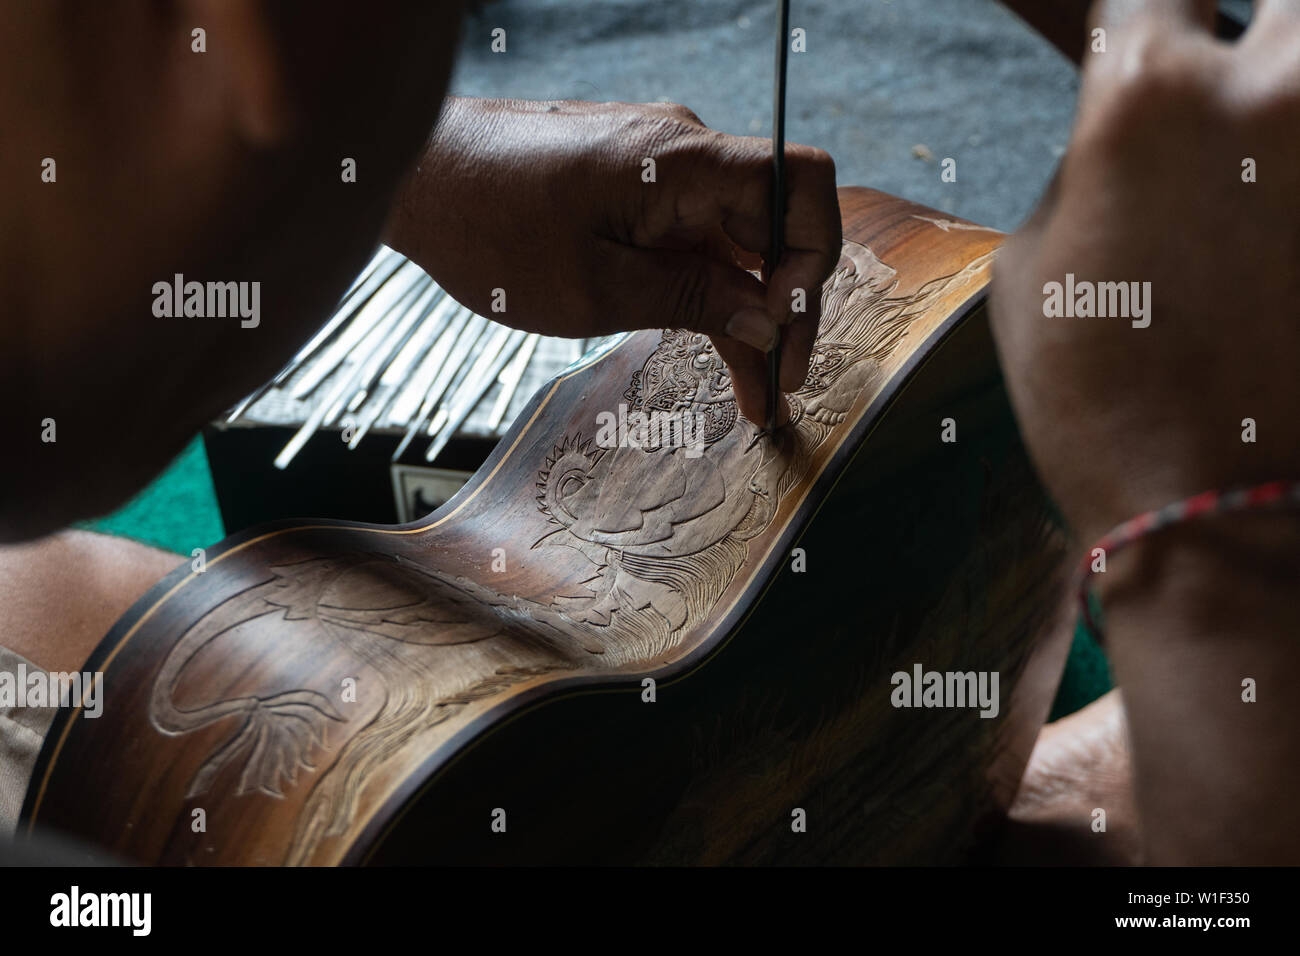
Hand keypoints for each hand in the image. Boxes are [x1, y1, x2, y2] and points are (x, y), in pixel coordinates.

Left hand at [385, 97, 840, 424]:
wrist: (417, 179)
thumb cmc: (489, 228)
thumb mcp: (596, 289)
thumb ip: (693, 300)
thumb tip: (768, 321)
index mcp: (682, 162)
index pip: (802, 186)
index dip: (813, 261)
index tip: (784, 332)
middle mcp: (684, 154)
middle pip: (777, 225)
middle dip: (786, 309)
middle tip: (782, 387)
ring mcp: (661, 173)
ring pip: (737, 245)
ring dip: (749, 316)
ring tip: (758, 396)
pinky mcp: (638, 193)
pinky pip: (696, 243)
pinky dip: (710, 295)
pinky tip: (719, 351)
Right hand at [990, 0, 1299, 544]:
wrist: (1218, 513)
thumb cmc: (1096, 398)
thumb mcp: (1029, 268)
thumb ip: (1084, 164)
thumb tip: (1127, 126)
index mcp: (1146, 98)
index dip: (1147, 17)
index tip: (1148, 40)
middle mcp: (1271, 92)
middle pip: (1280, 0)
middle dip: (1251, 35)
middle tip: (1233, 98)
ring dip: (1289, 96)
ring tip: (1264, 157)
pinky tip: (1275, 230)